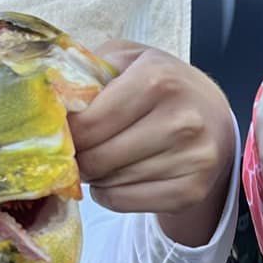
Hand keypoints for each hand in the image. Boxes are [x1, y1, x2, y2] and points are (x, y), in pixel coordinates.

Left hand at [73, 42, 236, 246]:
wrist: (214, 118)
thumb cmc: (160, 84)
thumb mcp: (128, 60)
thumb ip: (87, 71)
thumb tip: (48, 101)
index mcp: (158, 79)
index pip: (88, 124)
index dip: (66, 133)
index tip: (63, 132)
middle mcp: (180, 119)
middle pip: (96, 158)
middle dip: (78, 157)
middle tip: (79, 149)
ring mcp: (191, 159)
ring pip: (109, 183)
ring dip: (95, 175)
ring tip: (104, 158)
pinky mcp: (191, 190)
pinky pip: (124, 202)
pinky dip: (110, 194)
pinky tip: (118, 177)